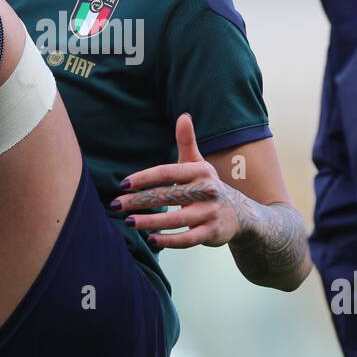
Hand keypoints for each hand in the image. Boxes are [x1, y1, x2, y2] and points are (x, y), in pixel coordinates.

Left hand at [110, 113, 241, 248]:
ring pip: (176, 220)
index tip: (123, 184)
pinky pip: (187, 239)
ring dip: (150, 222)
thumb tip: (183, 116)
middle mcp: (207, 191)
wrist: (240, 214)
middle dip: (140, 201)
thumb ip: (187, 141)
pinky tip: (151, 239)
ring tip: (129, 222)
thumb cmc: (208, 185)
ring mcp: (209, 213)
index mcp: (200, 171)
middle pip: (168, 196)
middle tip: (116, 205)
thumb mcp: (198, 163)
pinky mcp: (211, 233)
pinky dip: (169, 241)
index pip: (167, 172)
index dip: (144, 178)